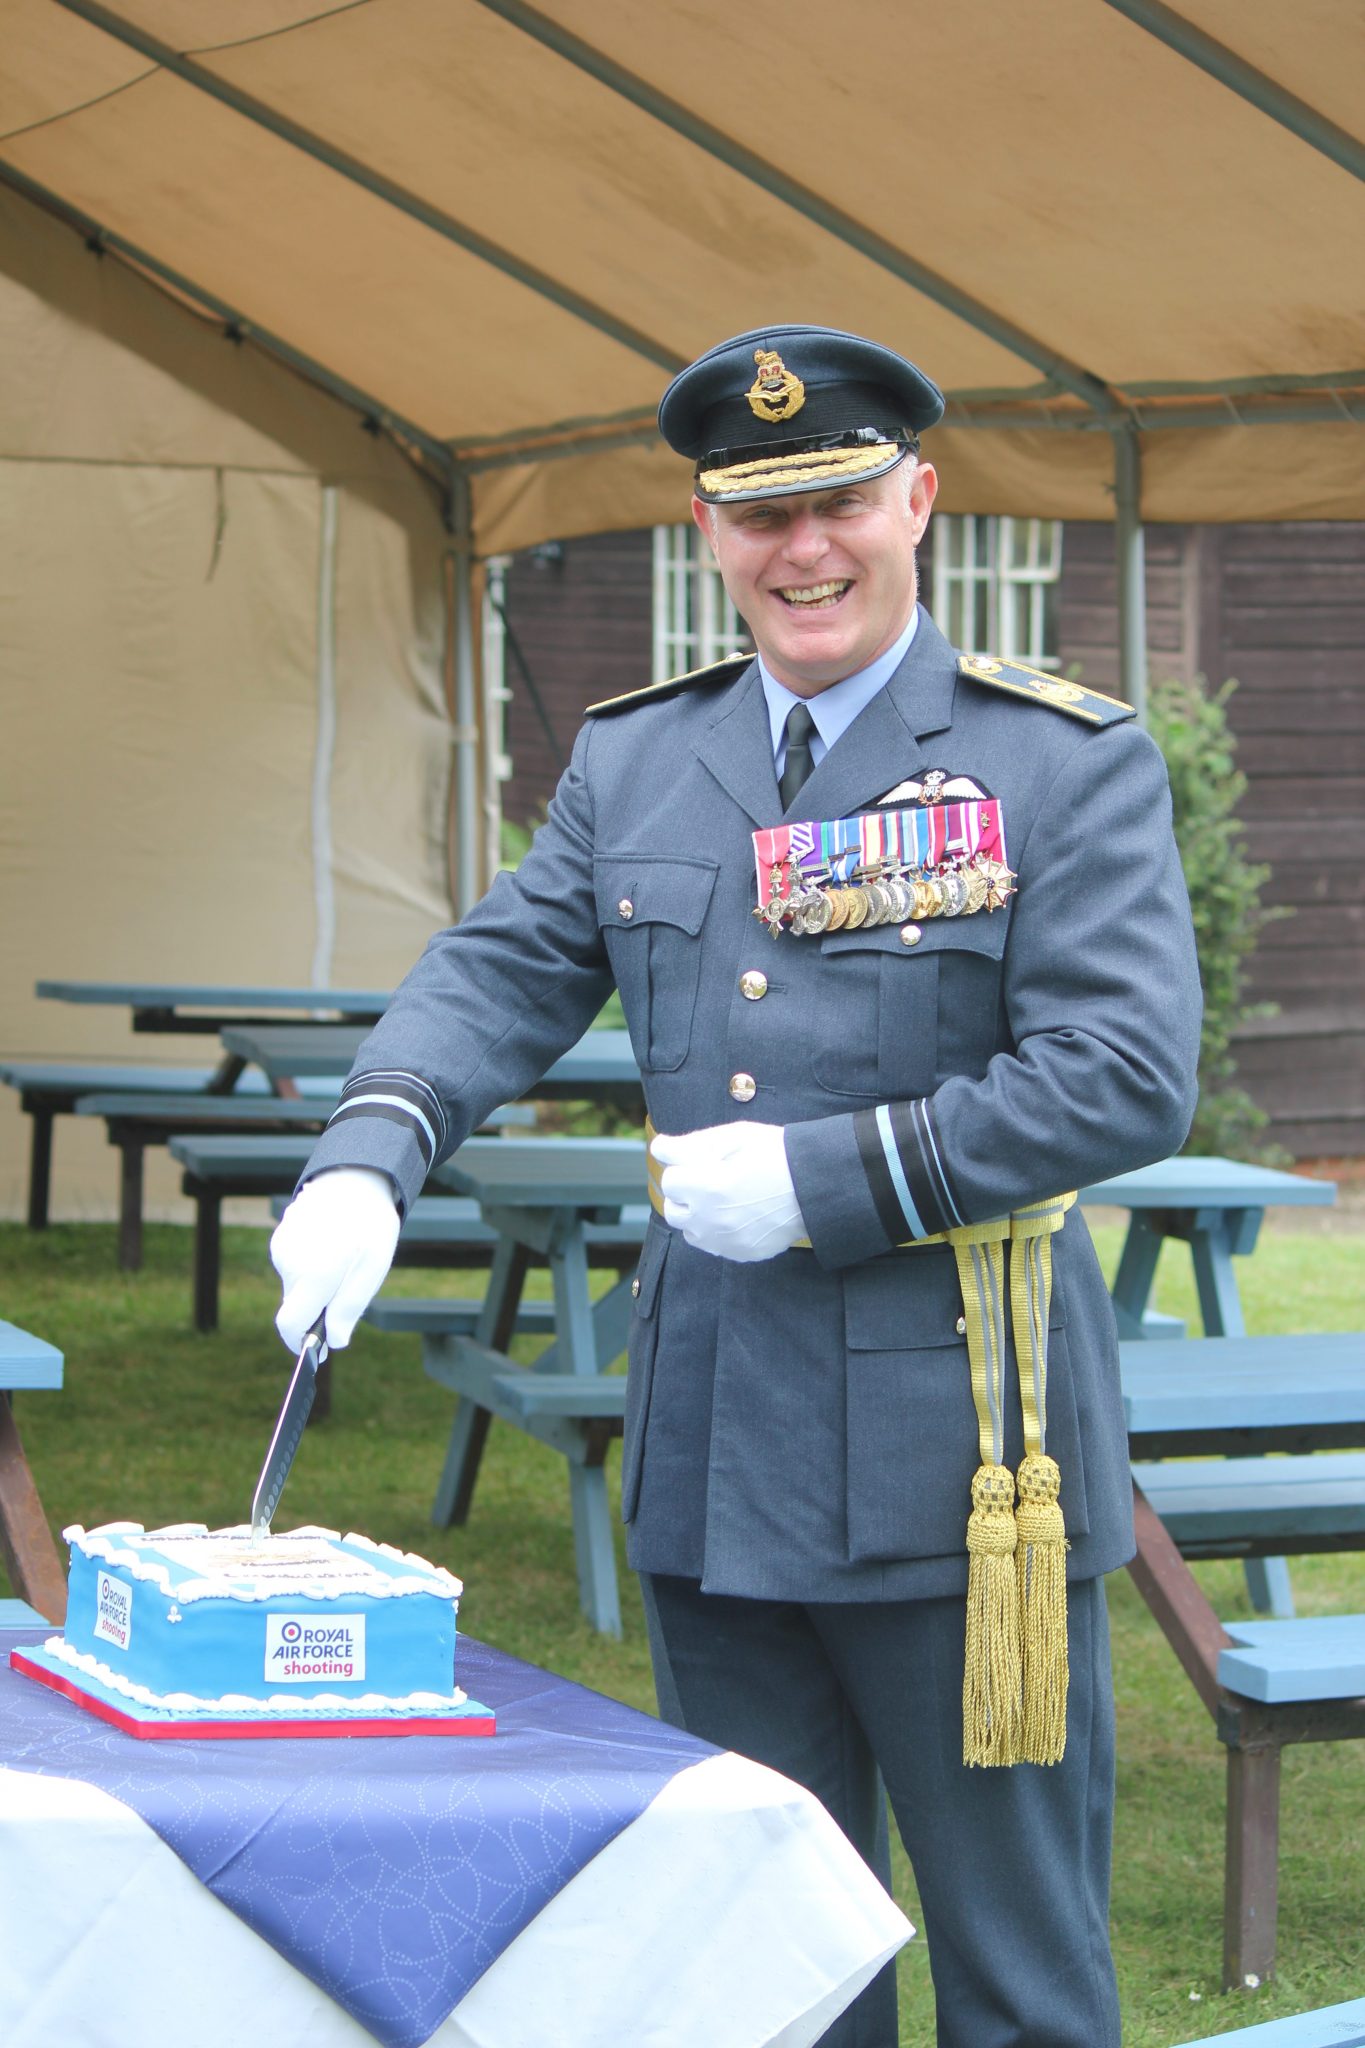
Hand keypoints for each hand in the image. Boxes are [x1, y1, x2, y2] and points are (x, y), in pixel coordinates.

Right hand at [270, 1167, 401, 1351]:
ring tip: (343, 1255)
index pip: (290, 1324)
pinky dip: (310, 1265)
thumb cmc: (370, 1223)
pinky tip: (330, 1244)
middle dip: (318, 1307)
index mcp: (315, 1272)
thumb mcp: (373, 1267)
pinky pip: (294, 1266)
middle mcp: (290, 1262)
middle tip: (349, 1284)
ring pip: (296, 1285)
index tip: (315, 1350)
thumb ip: (350, 1307)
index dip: (300, 1342)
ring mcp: (281, 1249)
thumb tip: (334, 1342)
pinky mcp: (280, 1239)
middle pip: (297, 1305)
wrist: (354, 1175)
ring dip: (317, 1283)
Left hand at [650, 1123, 804, 1262]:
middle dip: (685, 1193)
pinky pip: (715, 1245)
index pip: (670, 1180)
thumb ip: (691, 1144)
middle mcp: (711, 1220)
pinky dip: (719, 1232)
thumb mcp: (735, 1136)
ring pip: (691, 1232)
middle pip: (674, 1210)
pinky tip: (740, 1214)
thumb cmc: (776, 1154)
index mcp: (707, 1187)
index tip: (703, 1162)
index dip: (685, 1167)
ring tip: (725, 1198)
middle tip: (711, 1179)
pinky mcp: (741, 1253)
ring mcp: (726, 1241)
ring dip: (699, 1215)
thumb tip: (659, 1148)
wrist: (816, 1186)